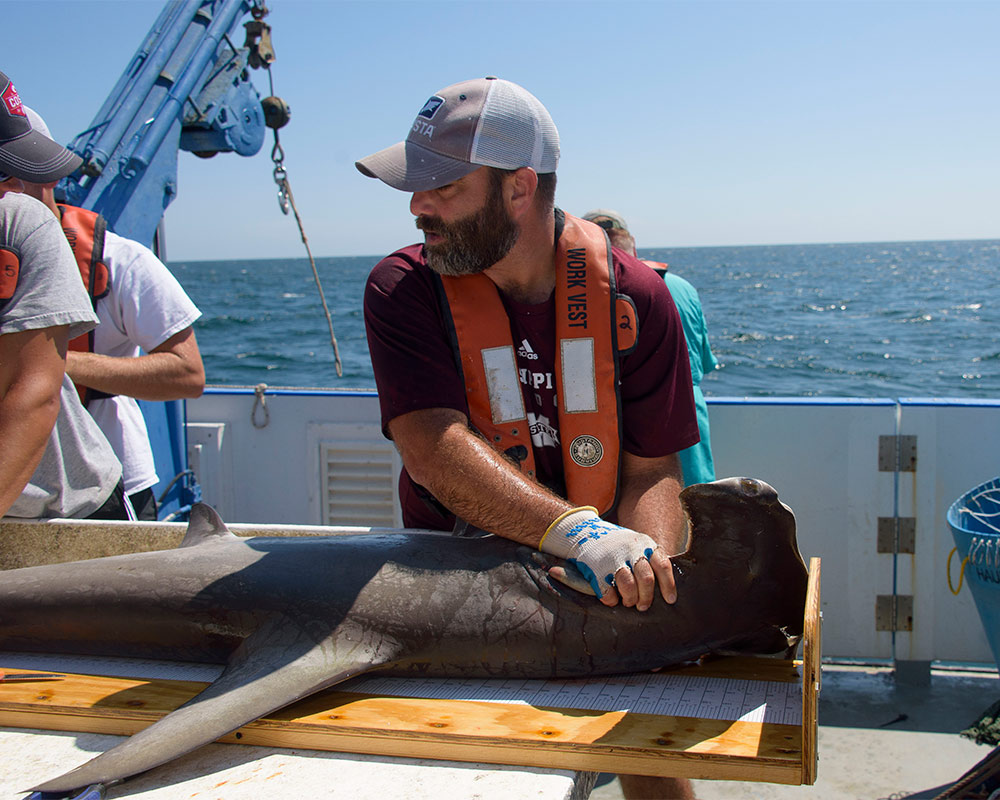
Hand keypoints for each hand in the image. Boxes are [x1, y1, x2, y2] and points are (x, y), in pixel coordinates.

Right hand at [539, 508, 676, 610]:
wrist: (586, 533)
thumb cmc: (619, 546)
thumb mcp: (638, 544)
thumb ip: (651, 561)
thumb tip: (666, 589)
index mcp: (644, 544)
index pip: (662, 566)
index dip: (668, 586)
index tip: (670, 600)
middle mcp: (630, 550)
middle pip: (646, 579)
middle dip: (647, 597)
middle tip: (643, 606)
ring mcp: (613, 559)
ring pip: (629, 587)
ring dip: (630, 599)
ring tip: (629, 602)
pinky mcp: (596, 569)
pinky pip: (609, 593)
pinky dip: (612, 600)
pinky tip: (613, 598)